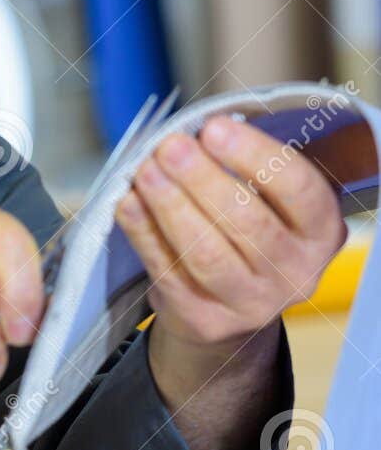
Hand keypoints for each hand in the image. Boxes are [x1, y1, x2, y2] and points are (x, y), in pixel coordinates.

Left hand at [115, 115, 345, 354]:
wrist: (231, 311)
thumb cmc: (249, 234)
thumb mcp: (270, 204)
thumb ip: (245, 170)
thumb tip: (192, 133)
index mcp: (321, 232)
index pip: (298, 189)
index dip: (254, 156)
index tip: (213, 128)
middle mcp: (296, 273)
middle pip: (248, 222)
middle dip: (202, 178)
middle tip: (169, 146)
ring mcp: (252, 304)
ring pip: (207, 253)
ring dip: (171, 206)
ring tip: (145, 171)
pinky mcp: (207, 321)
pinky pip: (170, 273)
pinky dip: (145, 234)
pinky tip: (129, 203)